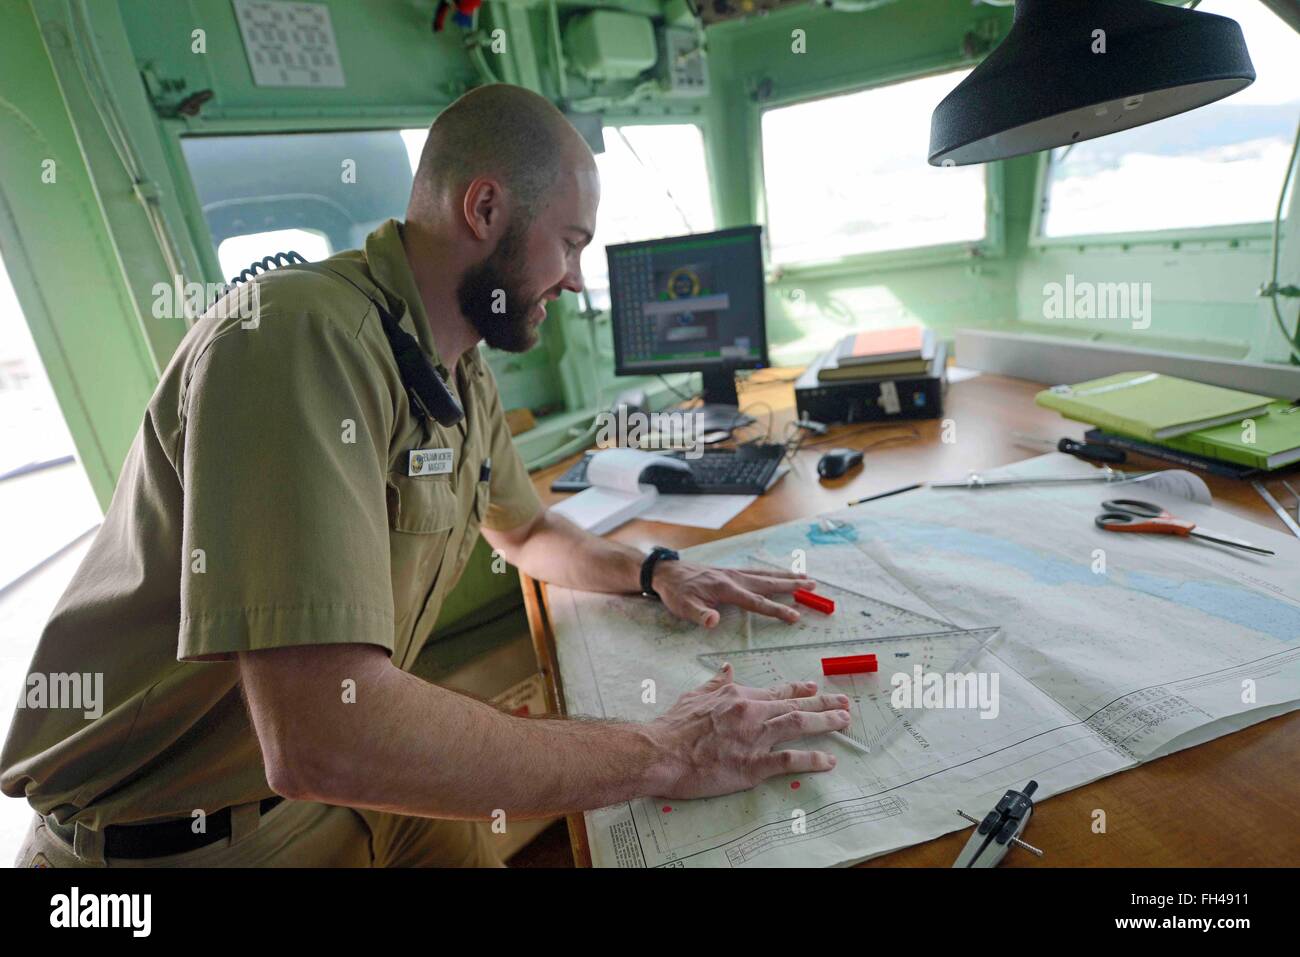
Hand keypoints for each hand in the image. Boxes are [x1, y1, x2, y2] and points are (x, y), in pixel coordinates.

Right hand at [643, 664, 850, 799]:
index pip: (776, 691)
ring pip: (798, 724)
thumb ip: (715, 683)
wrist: (660, 751)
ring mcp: (754, 737)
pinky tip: (829, 761)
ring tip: (844, 721)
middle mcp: (751, 712)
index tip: (815, 688)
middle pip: (795, 705)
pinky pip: (789, 760)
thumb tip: (726, 668)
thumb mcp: (694, 696)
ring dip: (825, 722)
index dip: (799, 690)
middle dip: (823, 703)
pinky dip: (812, 760)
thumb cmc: (673, 726)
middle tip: (844, 703)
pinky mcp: (753, 764)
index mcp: (738, 696)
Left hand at [651, 560, 813, 627]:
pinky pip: (757, 571)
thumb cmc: (676, 592)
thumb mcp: (683, 607)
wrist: (667, 572)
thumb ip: (699, 614)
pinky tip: (778, 574)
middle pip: (768, 582)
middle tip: (814, 586)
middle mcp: (734, 578)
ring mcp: (733, 572)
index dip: (777, 610)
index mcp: (726, 588)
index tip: (795, 616)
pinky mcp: (730, 572)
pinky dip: (771, 572)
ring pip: (765, 574)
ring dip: (786, 576)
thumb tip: (713, 621)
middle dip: (792, 585)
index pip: (756, 602)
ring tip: (805, 577)